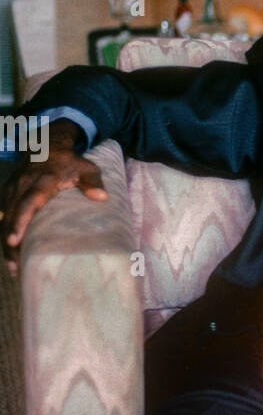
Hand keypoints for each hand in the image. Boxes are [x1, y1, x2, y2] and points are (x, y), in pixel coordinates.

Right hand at [1, 120, 106, 277]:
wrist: (48, 145)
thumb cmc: (71, 162)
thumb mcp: (87, 168)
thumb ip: (93, 182)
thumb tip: (101, 197)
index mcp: (42, 181)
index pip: (28, 203)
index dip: (20, 222)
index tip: (14, 241)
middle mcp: (22, 185)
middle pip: (12, 216)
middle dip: (10, 242)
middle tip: (16, 268)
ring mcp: (12, 190)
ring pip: (5, 219)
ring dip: (6, 243)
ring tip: (14, 269)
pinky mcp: (8, 195)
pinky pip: (4, 216)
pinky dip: (6, 234)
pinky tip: (12, 254)